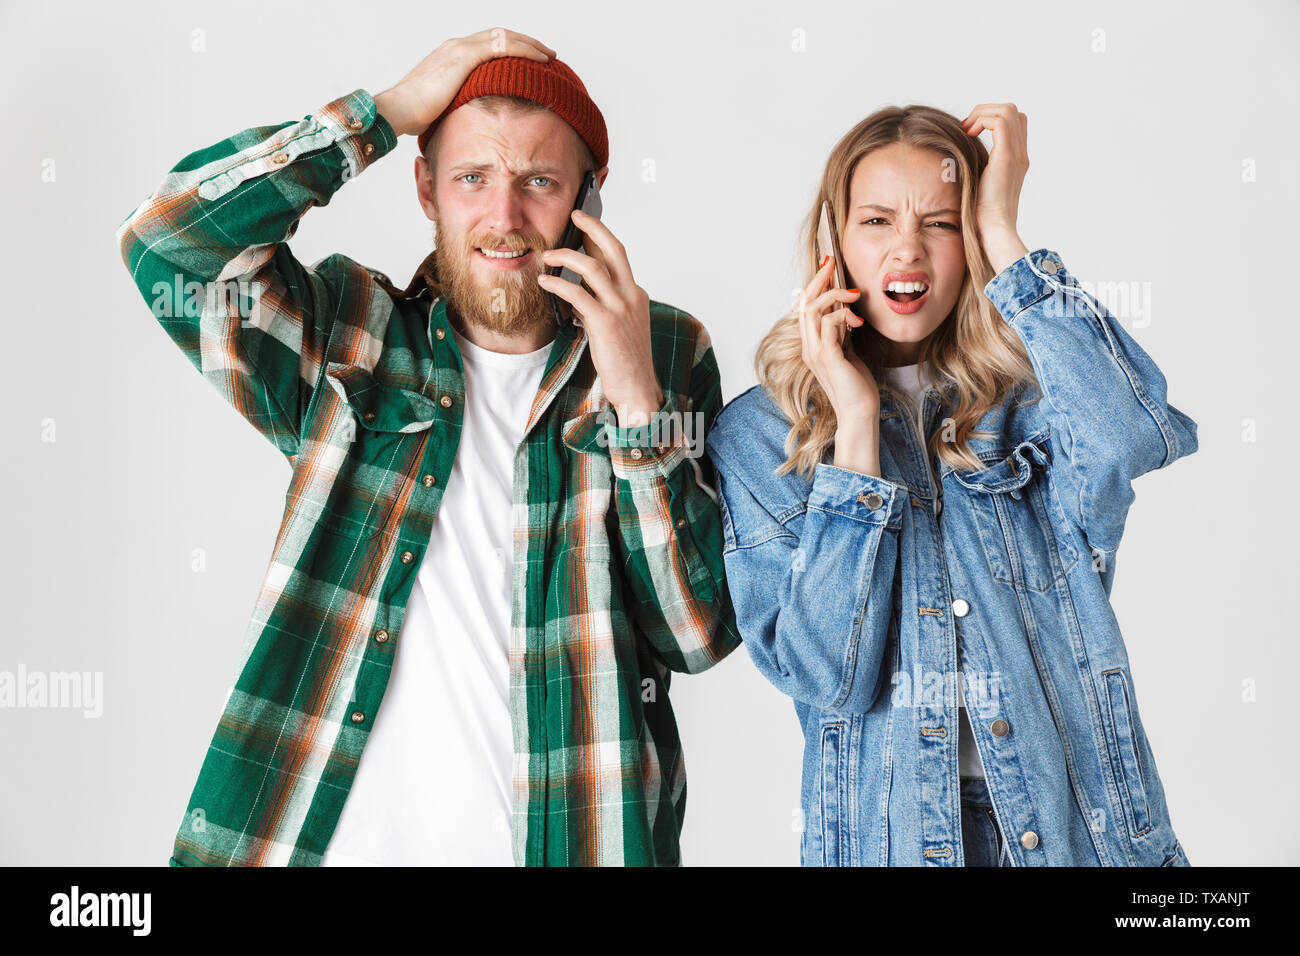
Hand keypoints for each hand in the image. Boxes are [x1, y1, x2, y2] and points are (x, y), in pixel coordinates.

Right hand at [374, 28, 556, 138]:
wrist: (397, 110)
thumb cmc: (412, 115)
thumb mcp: (441, 107)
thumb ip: (455, 105)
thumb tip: (465, 121)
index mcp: (450, 56)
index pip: (486, 45)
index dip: (510, 50)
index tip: (527, 61)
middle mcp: (456, 46)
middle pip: (499, 35)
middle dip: (524, 43)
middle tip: (545, 54)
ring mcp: (460, 49)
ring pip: (505, 37)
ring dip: (530, 45)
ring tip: (549, 55)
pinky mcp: (464, 57)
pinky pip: (503, 46)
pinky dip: (524, 51)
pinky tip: (540, 60)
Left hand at [538, 209, 663, 426]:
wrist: (638, 390)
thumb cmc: (627, 363)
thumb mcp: (619, 327)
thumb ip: (602, 305)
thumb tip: (578, 292)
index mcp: (636, 295)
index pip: (618, 257)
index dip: (601, 237)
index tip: (585, 225)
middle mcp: (631, 295)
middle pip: (613, 249)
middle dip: (593, 227)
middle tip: (575, 216)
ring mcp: (620, 308)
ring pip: (592, 267)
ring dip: (566, 256)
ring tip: (548, 256)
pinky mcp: (605, 323)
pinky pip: (577, 294)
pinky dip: (558, 284)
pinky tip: (544, 282)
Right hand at [798, 255, 875, 421]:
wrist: (859, 412)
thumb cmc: (857, 386)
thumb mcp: (848, 353)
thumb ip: (841, 335)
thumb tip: (846, 313)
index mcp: (812, 346)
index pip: (805, 309)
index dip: (815, 286)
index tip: (827, 267)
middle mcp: (809, 347)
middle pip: (804, 303)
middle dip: (818, 279)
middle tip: (831, 262)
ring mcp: (816, 352)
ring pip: (812, 310)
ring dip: (834, 295)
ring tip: (853, 294)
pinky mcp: (828, 356)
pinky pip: (828, 323)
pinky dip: (843, 315)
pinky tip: (857, 321)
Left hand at [961, 103, 1030, 271]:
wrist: (993, 229)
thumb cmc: (981, 214)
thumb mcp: (980, 184)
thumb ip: (979, 169)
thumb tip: (960, 157)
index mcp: (1015, 160)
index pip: (1014, 123)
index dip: (992, 119)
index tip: (970, 131)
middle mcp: (1020, 154)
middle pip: (1014, 112)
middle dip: (987, 111)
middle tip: (967, 128)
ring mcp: (1016, 154)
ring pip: (1008, 110)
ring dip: (983, 113)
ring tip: (967, 129)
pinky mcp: (1007, 157)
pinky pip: (1000, 121)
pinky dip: (982, 120)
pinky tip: (968, 134)